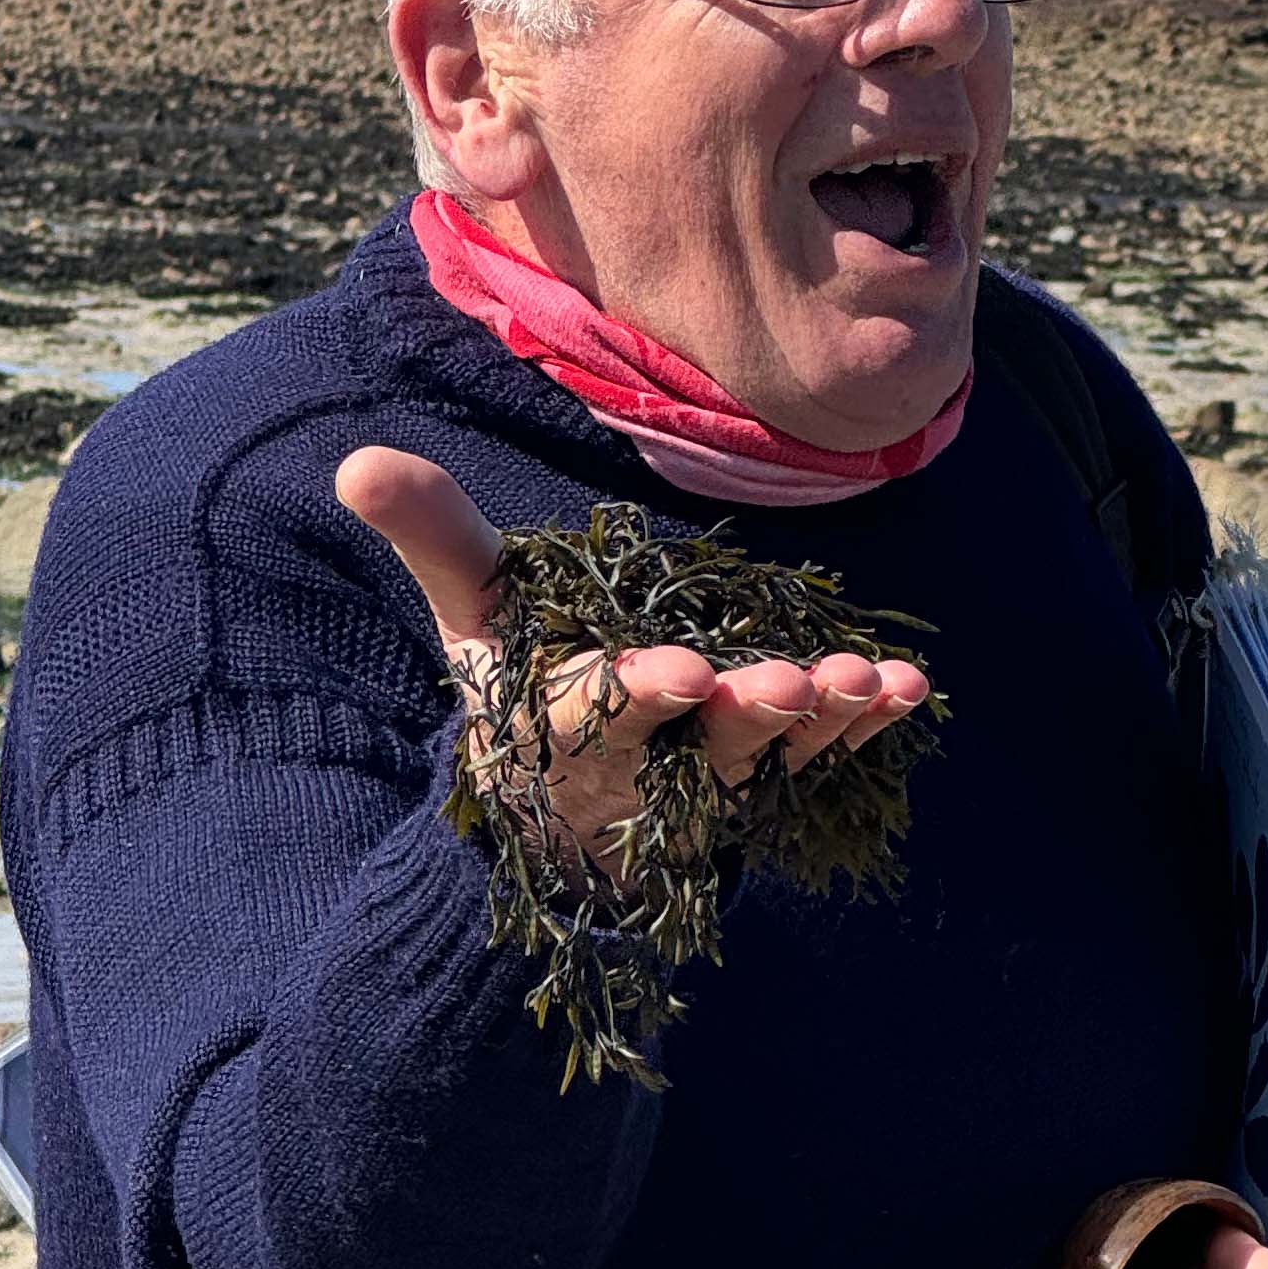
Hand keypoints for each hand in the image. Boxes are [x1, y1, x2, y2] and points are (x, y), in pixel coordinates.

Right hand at [333, 445, 931, 873]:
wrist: (556, 809)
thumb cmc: (515, 684)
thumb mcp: (470, 614)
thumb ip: (431, 536)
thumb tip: (358, 459)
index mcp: (561, 715)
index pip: (595, 708)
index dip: (639, 693)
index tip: (684, 671)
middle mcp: (640, 761)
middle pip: (698, 744)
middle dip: (746, 714)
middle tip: (791, 683)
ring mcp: (706, 778)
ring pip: (769, 757)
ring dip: (820, 718)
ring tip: (865, 681)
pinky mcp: (760, 782)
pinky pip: (817, 760)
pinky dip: (862, 728)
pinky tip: (909, 692)